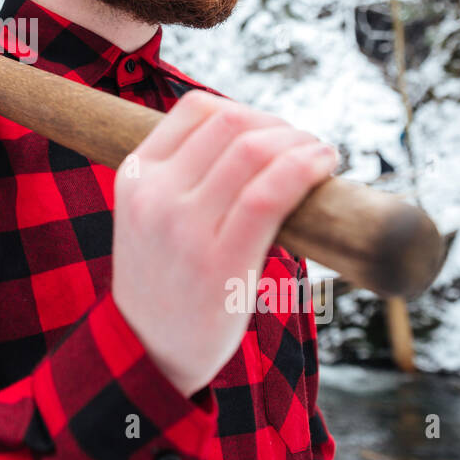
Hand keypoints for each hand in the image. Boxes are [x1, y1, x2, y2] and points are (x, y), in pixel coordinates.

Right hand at [110, 89, 337, 397]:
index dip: (245, 110)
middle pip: (231, 124)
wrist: (148, 350)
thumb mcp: (151, 215)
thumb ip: (185, 176)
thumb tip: (261, 139)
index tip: (270, 133)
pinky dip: (305, 170)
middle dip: (278, 125)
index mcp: (135, 175)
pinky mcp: (219, 263)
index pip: (195, 109)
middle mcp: (155, 194)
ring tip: (320, 156)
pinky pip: (269, 195)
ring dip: (300, 143)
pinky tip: (323, 167)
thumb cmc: (165, 278)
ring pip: (254, 152)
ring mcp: (184, 228)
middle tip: (303, 146)